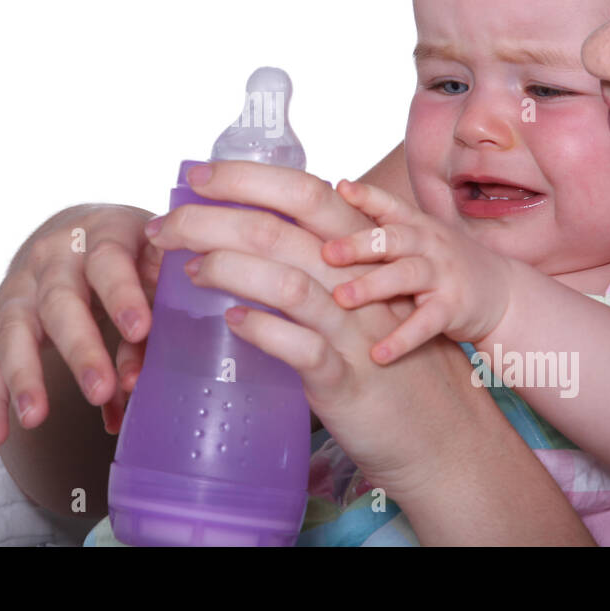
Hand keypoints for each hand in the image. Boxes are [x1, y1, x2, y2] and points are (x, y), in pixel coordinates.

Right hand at [0, 203, 162, 447]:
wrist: (80, 230)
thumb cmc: (132, 255)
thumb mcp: (154, 267)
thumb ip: (153, 317)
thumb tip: (134, 381)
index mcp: (104, 232)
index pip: (109, 260)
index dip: (123, 294)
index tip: (140, 331)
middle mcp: (55, 254)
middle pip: (60, 299)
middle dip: (80, 348)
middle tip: (99, 389)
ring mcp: (21, 282)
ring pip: (14, 327)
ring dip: (23, 375)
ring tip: (34, 418)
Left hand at [147, 161, 462, 503]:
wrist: (445, 434)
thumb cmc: (392, 358)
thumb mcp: (364, 297)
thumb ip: (321, 262)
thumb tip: (256, 234)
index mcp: (363, 251)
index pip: (304, 192)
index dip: (247, 177)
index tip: (196, 176)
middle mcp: (361, 281)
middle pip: (283, 228)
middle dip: (213, 219)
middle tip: (164, 227)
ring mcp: (357, 331)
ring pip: (290, 282)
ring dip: (230, 269)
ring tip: (190, 272)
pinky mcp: (350, 380)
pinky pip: (305, 349)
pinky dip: (265, 331)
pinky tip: (234, 324)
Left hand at [322, 178, 515, 362]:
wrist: (501, 292)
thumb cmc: (441, 262)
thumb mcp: (416, 238)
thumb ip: (377, 226)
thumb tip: (324, 204)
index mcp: (415, 225)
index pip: (389, 204)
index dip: (366, 195)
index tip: (339, 188)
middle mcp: (429, 244)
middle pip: (393, 239)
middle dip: (359, 244)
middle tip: (326, 253)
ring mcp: (443, 275)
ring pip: (406, 275)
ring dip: (372, 286)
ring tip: (340, 299)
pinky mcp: (454, 309)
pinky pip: (426, 323)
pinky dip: (402, 339)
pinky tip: (378, 354)